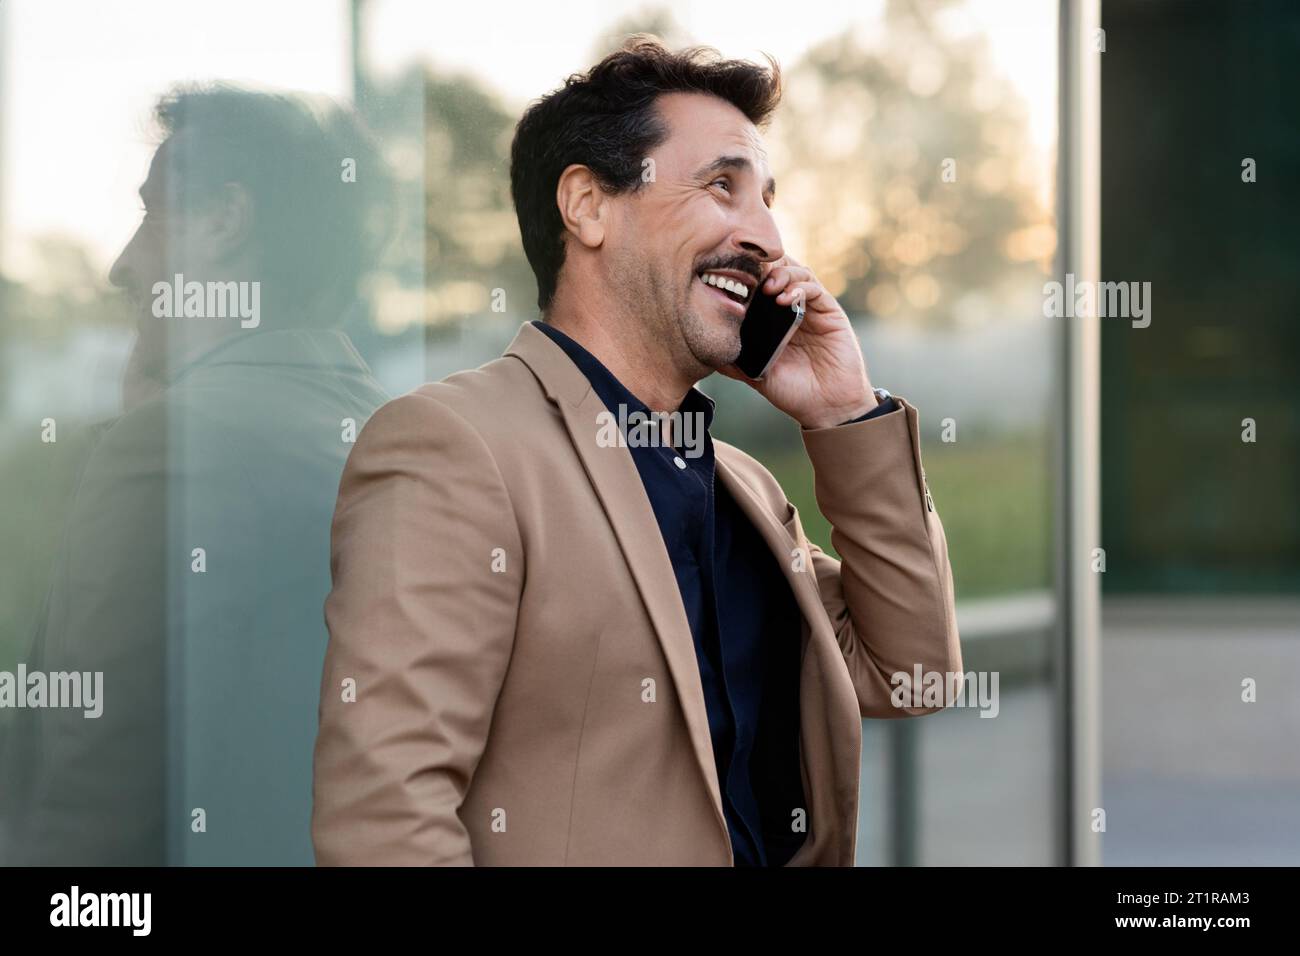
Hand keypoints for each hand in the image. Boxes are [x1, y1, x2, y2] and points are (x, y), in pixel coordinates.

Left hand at [718, 255, 875, 428]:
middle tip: (751, 274)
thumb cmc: (792, 392)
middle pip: (779, 271)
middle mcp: (792, 309)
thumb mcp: (756, 375)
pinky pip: (815, 290)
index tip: (731, 277)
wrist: (826, 408)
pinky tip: (785, 299)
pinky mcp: (830, 313)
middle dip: (765, 266)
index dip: (748, 275)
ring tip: (768, 287)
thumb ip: (735, 361)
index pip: (760, 285)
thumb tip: (704, 354)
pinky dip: (800, 288)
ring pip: (797, 274)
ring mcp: (812, 309)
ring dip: (781, 274)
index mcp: (773, 319)